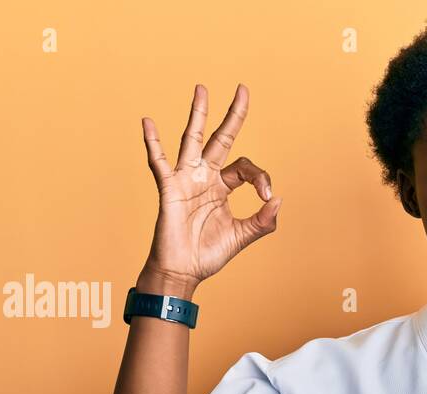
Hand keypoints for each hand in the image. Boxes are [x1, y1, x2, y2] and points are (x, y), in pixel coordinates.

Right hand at [137, 84, 282, 298]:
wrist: (183, 271)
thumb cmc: (208, 254)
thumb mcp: (242, 237)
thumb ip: (263, 221)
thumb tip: (278, 199)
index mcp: (223, 187)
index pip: (246, 168)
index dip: (261, 178)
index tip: (267, 197)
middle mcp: (205, 177)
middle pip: (221, 139)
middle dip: (233, 115)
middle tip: (243, 89)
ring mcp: (186, 179)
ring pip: (193, 140)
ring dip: (198, 115)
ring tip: (202, 89)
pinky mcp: (168, 187)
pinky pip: (159, 161)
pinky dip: (152, 142)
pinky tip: (148, 122)